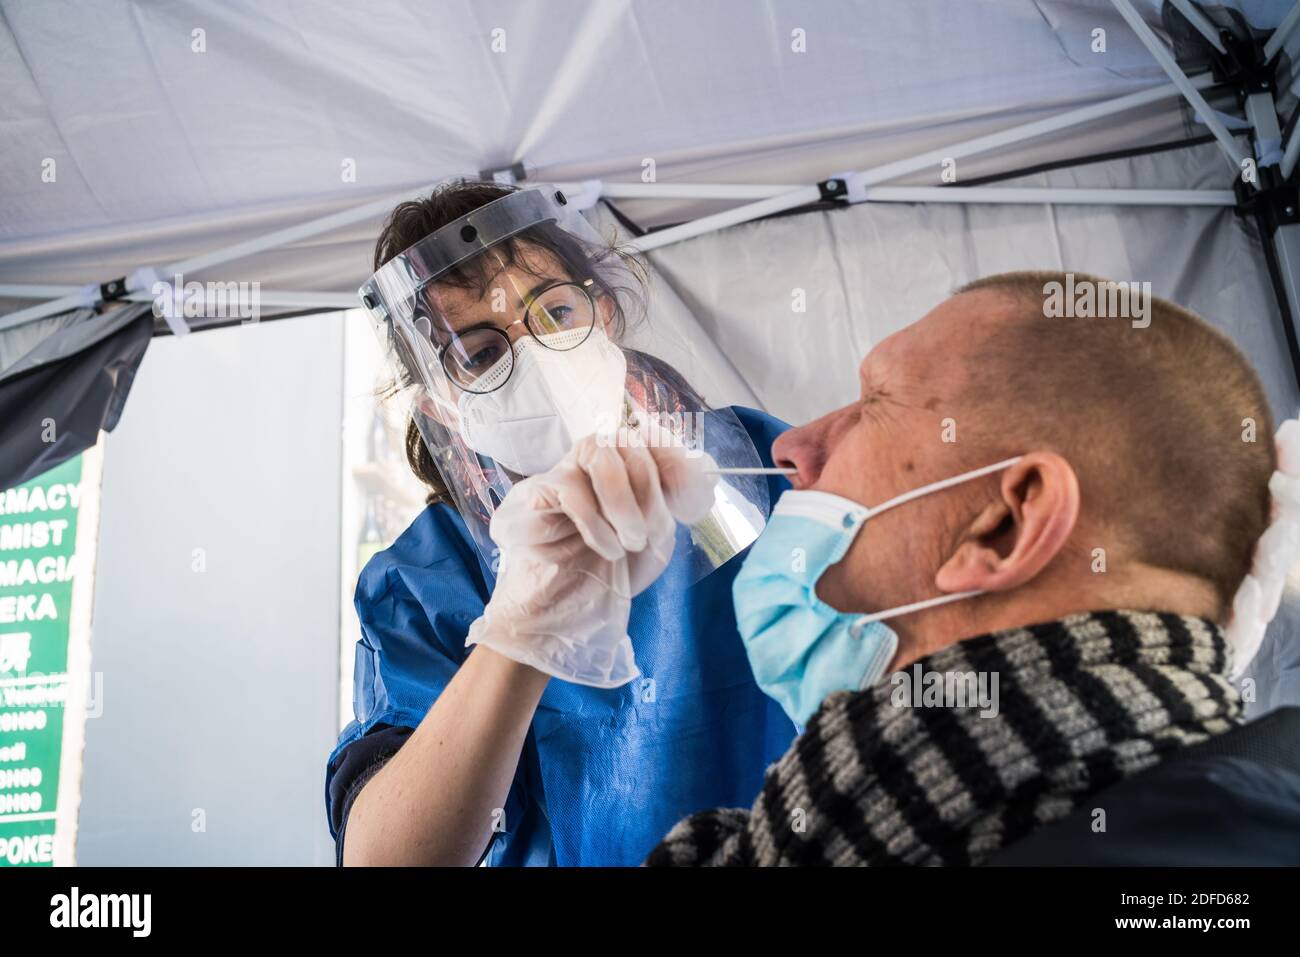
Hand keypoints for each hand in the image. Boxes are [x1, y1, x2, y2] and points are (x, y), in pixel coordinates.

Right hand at [465, 436, 716, 686]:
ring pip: (600, 451)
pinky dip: (597, 522)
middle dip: (649, 491)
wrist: (574, 611)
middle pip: (630, 440)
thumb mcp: (659, 533)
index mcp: (629, 464)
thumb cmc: (615, 570)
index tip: (685, 505)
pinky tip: (606, 549)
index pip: (654, 436)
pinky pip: (572, 487)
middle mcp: (596, 458)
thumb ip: (676, 497)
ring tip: (630, 542)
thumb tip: (704, 467)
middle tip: (648, 535)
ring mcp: (565, 469)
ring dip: (624, 502)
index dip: (676, 462)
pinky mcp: (537, 490)